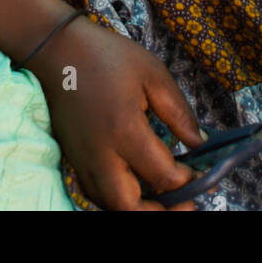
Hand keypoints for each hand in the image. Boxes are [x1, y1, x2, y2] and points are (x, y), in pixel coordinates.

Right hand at [31, 16, 204, 210]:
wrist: (58, 50)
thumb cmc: (108, 56)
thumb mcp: (152, 73)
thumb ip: (178, 111)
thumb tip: (199, 144)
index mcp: (125, 130)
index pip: (163, 175)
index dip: (188, 181)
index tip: (203, 172)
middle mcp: (101, 154)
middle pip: (129, 207)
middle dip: (161, 212)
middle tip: (185, 203)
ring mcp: (83, 160)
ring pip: (110, 205)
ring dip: (138, 208)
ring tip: (162, 200)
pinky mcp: (73, 159)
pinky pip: (96, 193)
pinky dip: (117, 199)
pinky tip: (135, 187)